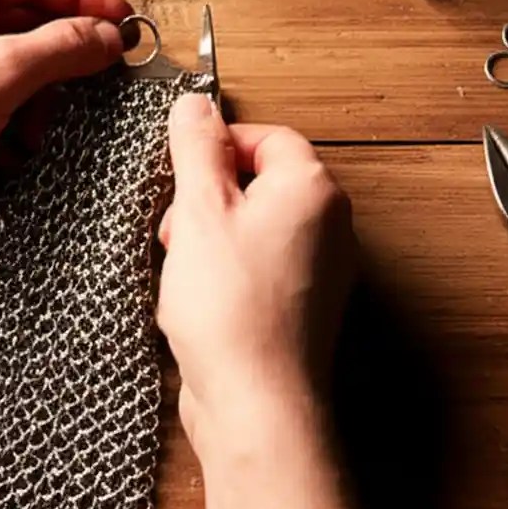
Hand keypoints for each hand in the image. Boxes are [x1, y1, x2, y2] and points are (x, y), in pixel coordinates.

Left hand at [0, 0, 132, 251]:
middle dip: (61, 55)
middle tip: (98, 83)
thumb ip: (62, 48)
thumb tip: (109, 35)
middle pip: (23, 18)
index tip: (123, 23)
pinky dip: (11, 123)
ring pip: (11, 65)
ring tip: (38, 133)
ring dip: (38, 99)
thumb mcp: (0, 76)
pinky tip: (12, 153)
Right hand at [156, 95, 356, 457]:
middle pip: (259, 183)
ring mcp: (320, 270)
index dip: (218, 147)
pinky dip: (223, 276)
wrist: (257, 402)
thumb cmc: (234, 310)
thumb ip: (197, 148)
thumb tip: (196, 106)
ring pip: (253, 228)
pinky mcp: (301, 308)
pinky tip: (197, 303)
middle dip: (207, 201)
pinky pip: (257, 269)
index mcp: (312, 188)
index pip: (267, 137)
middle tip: (179, 227)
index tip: (183, 166)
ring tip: (184, 271)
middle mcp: (328, 225)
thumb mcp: (199, 210)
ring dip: (209, 241)